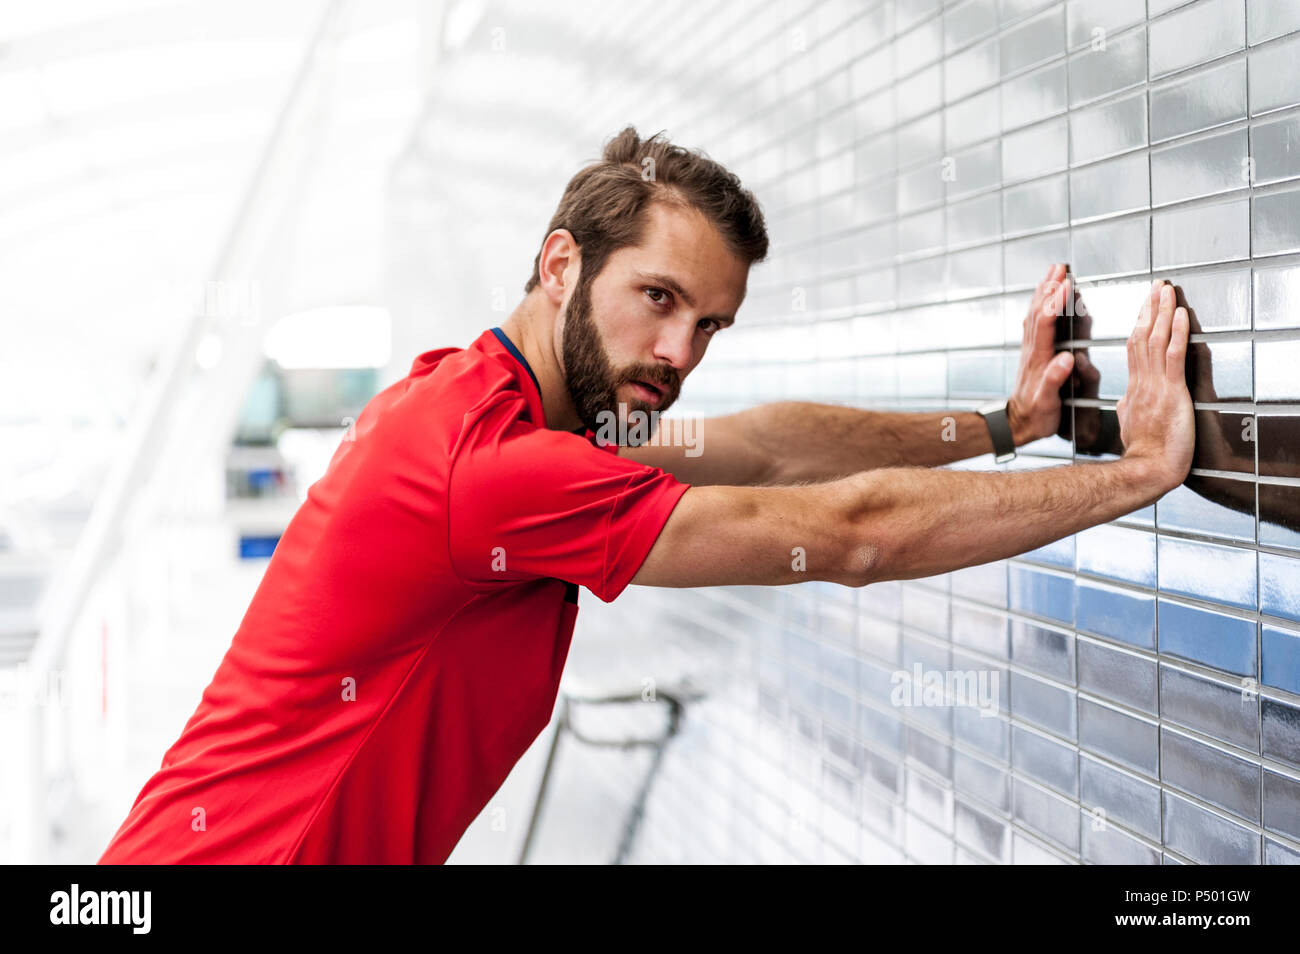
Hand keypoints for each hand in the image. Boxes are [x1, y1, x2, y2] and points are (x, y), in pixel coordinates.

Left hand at [1007, 263, 1075, 444]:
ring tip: (1052, 272)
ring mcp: (1031, 350)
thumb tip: (1066, 360)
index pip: (1046, 325)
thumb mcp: (1047, 403)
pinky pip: (1035, 323)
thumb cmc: (1036, 416)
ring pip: (1035, 314)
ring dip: (1043, 292)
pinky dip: (1040, 305)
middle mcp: (1033, 351)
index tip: (1065, 285)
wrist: (1017, 424)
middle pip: (1039, 312)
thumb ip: (1054, 380)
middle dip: (1049, 288)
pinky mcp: (1032, 353)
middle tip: (1059, 267)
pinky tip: (1044, 297)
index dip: (1054, 304)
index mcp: (1039, 359)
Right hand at [1117, 280, 1194, 490]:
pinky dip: (1176, 333)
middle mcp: (1142, 382)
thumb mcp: (1128, 424)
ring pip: (1156, 341)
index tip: (1144, 307)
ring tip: (1167, 290)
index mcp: (1133, 388)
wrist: (1148, 468)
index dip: (1140, 324)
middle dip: (1150, 309)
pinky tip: (1179, 315)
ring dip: (1162, 312)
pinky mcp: (1171, 392)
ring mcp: (1155, 386)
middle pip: (1143, 337)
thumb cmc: (1142, 452)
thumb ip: (1128, 406)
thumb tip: (1126, 400)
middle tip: (1156, 287)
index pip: (1135, 348)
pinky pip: (1173, 356)